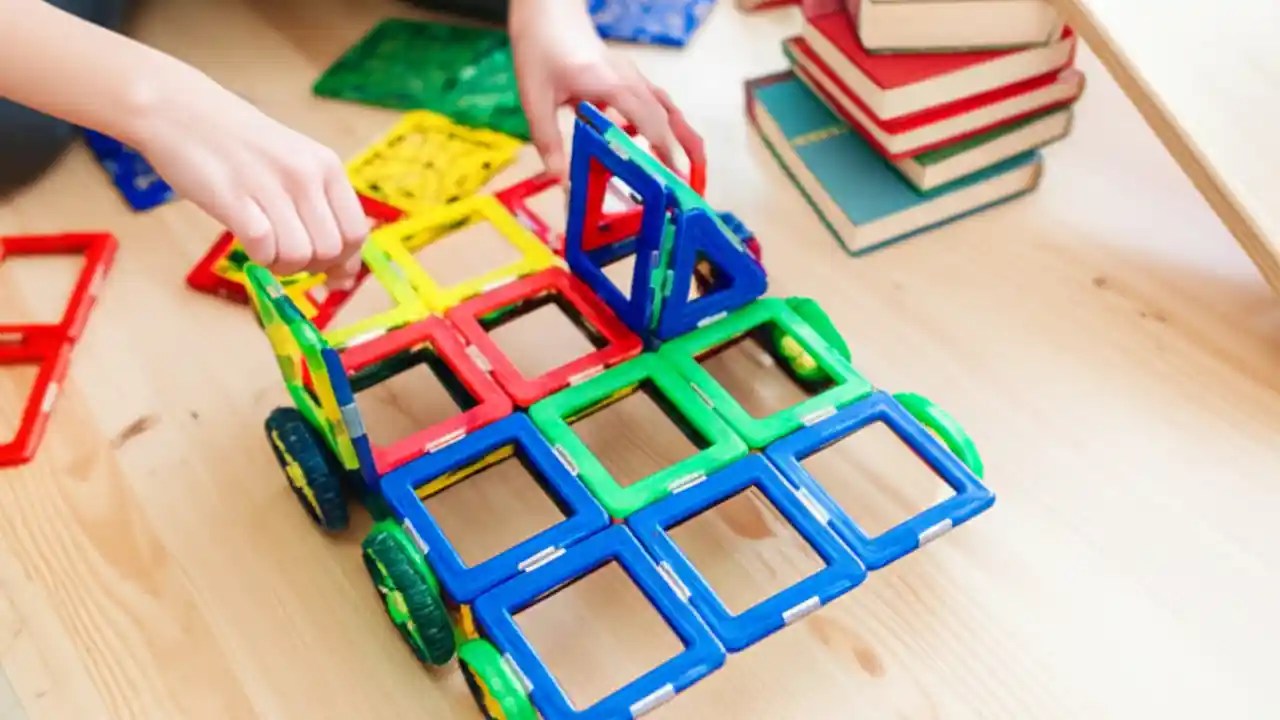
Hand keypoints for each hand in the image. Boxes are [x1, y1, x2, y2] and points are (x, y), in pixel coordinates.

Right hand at [125, 66, 368, 284]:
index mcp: (327, 166)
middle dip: (311, 266)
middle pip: (331, 251)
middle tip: (286, 253)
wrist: (177, 109)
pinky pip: (264, 249)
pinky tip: (248, 242)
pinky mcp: (233, 198)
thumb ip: (321, 211)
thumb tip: (346, 275)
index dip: (343, 260)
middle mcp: (306, 174)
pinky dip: (258, 257)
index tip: (323, 266)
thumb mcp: (293, 164)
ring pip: (299, 256)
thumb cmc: (237, 144)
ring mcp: (270, 185)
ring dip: (282, 265)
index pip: (356, 233)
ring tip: (265, 248)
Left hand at [509, 0, 703, 180]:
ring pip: (666, 108)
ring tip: (691, 167)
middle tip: (690, 186)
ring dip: (681, 135)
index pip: (650, 123)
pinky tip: (651, 145)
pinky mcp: (626, 77)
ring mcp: (631, 77)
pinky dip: (662, 124)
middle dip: (683, 151)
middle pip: (667, 117)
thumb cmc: (541, 48)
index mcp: (613, 85)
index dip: (664, 153)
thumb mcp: (536, 97)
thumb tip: (560, 179)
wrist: (547, 10)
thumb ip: (549, 139)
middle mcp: (630, 81)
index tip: (672, 181)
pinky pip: (653, 102)